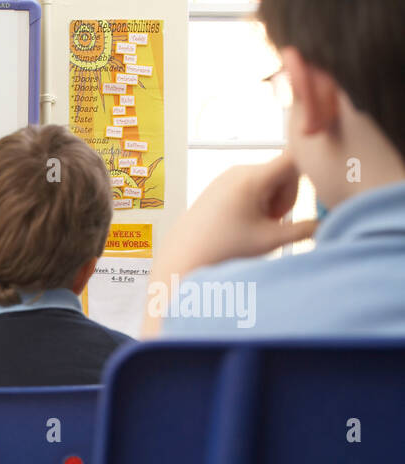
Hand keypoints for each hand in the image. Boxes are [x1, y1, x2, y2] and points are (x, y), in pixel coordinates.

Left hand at [144, 152, 316, 334]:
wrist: (183, 257)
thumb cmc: (221, 250)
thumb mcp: (270, 241)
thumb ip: (304, 230)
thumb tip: (330, 222)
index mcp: (253, 178)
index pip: (297, 157)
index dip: (314, 167)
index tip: (321, 182)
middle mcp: (240, 171)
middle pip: (286, 171)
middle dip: (288, 196)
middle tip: (272, 222)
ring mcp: (229, 176)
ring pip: (271, 179)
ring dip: (273, 201)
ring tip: (255, 224)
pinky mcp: (222, 185)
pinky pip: (253, 185)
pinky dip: (257, 202)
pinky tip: (244, 222)